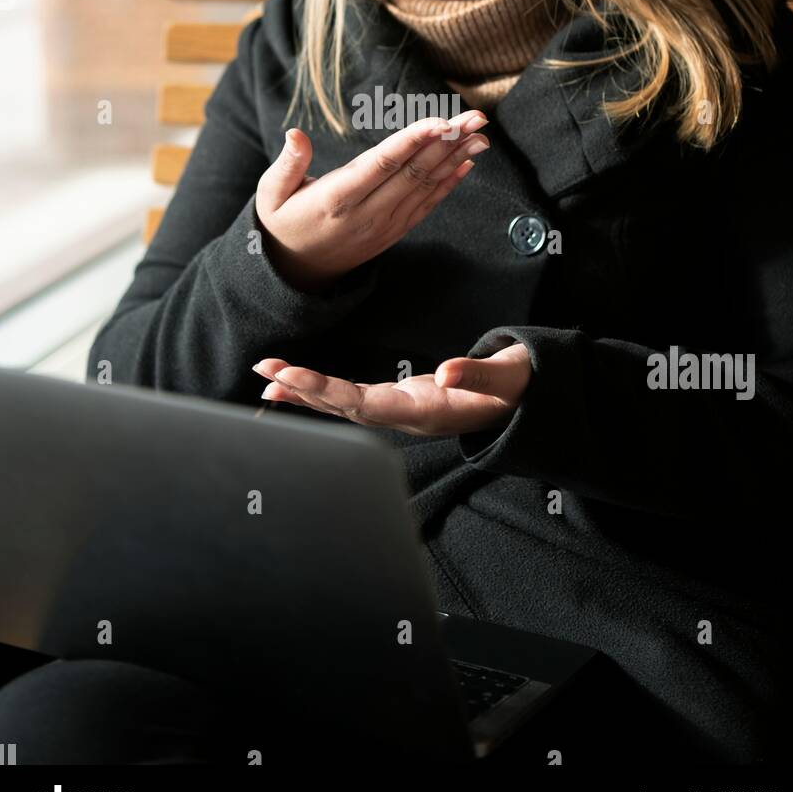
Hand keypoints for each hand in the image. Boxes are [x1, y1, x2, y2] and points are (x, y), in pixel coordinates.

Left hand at [251, 342, 532, 436]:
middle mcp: (405, 418)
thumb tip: (447, 373)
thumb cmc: (515, 388)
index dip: (328, 393)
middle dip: (305, 392)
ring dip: (306, 394)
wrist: (524, 402)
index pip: (367, 405)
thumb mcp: (506, 378)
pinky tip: (296, 387)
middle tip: (267, 373)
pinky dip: (323, 393)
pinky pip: (353, 401)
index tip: (294, 379)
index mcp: (426, 413)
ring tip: (269, 379)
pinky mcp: (398, 403)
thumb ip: (477, 375)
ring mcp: (400, 413)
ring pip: (344, 407)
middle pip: (346, 409)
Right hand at [255, 111, 489, 292]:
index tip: (441, 121)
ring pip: (425, 188)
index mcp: (337, 198)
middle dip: (448, 143)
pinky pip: (426, 206)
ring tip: (480, 136)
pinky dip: (448, 184)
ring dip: (455, 160)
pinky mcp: (392, 232)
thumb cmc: (282, 221)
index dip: (414, 141)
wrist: (295, 271)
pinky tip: (466, 164)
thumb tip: (295, 134)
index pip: (382, 164)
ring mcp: (383, 226)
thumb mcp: (271, 193)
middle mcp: (366, 213)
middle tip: (476, 118)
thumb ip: (287, 163)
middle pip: (414, 172)